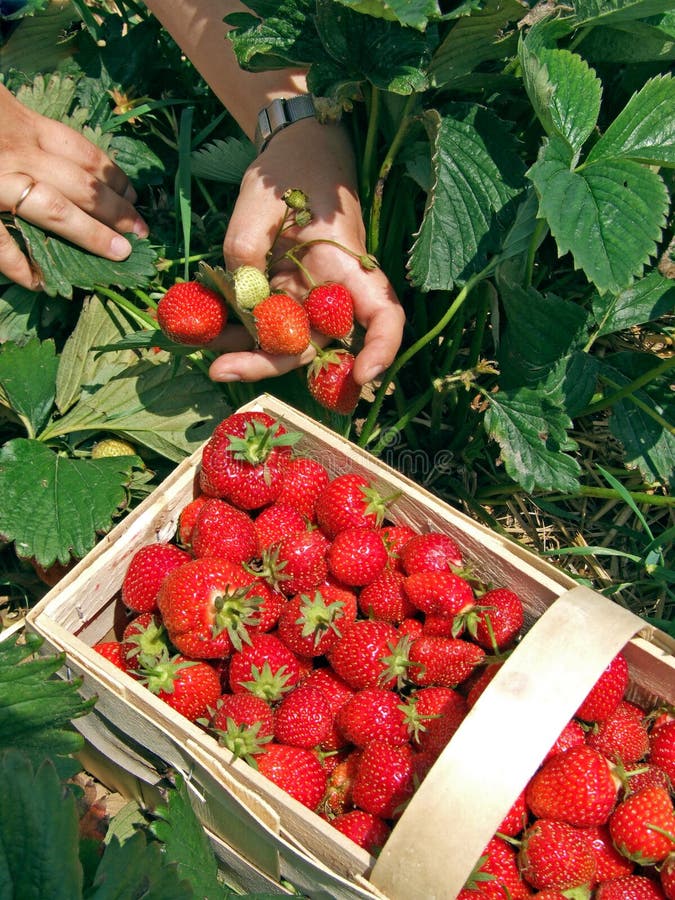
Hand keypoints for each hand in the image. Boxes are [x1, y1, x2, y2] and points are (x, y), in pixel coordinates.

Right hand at [0, 84, 147, 289]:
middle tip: (142, 233)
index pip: (83, 154)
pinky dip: (19, 265)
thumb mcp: (0, 109)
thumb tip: (58, 156)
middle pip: (82, 184)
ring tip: (118, 254)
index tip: (135, 197)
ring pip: (55, 211)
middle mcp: (15, 153)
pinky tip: (40, 283)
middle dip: (118, 211)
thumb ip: (22, 127)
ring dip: (92, 236)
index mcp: (22, 126)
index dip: (114, 178)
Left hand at [208, 117, 404, 385]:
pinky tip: (200, 325)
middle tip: (221, 370)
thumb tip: (239, 298)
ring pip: (279, 341)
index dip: (381, 348)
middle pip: (311, 345)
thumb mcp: (262, 200)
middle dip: (267, 363)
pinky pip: (260, 322)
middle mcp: (330, 294)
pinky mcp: (281, 297)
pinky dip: (232, 327)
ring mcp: (304, 299)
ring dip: (240, 349)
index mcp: (347, 267)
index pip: (382, 315)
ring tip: (194, 342)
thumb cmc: (292, 170)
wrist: (293, 155)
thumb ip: (246, 248)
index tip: (364, 375)